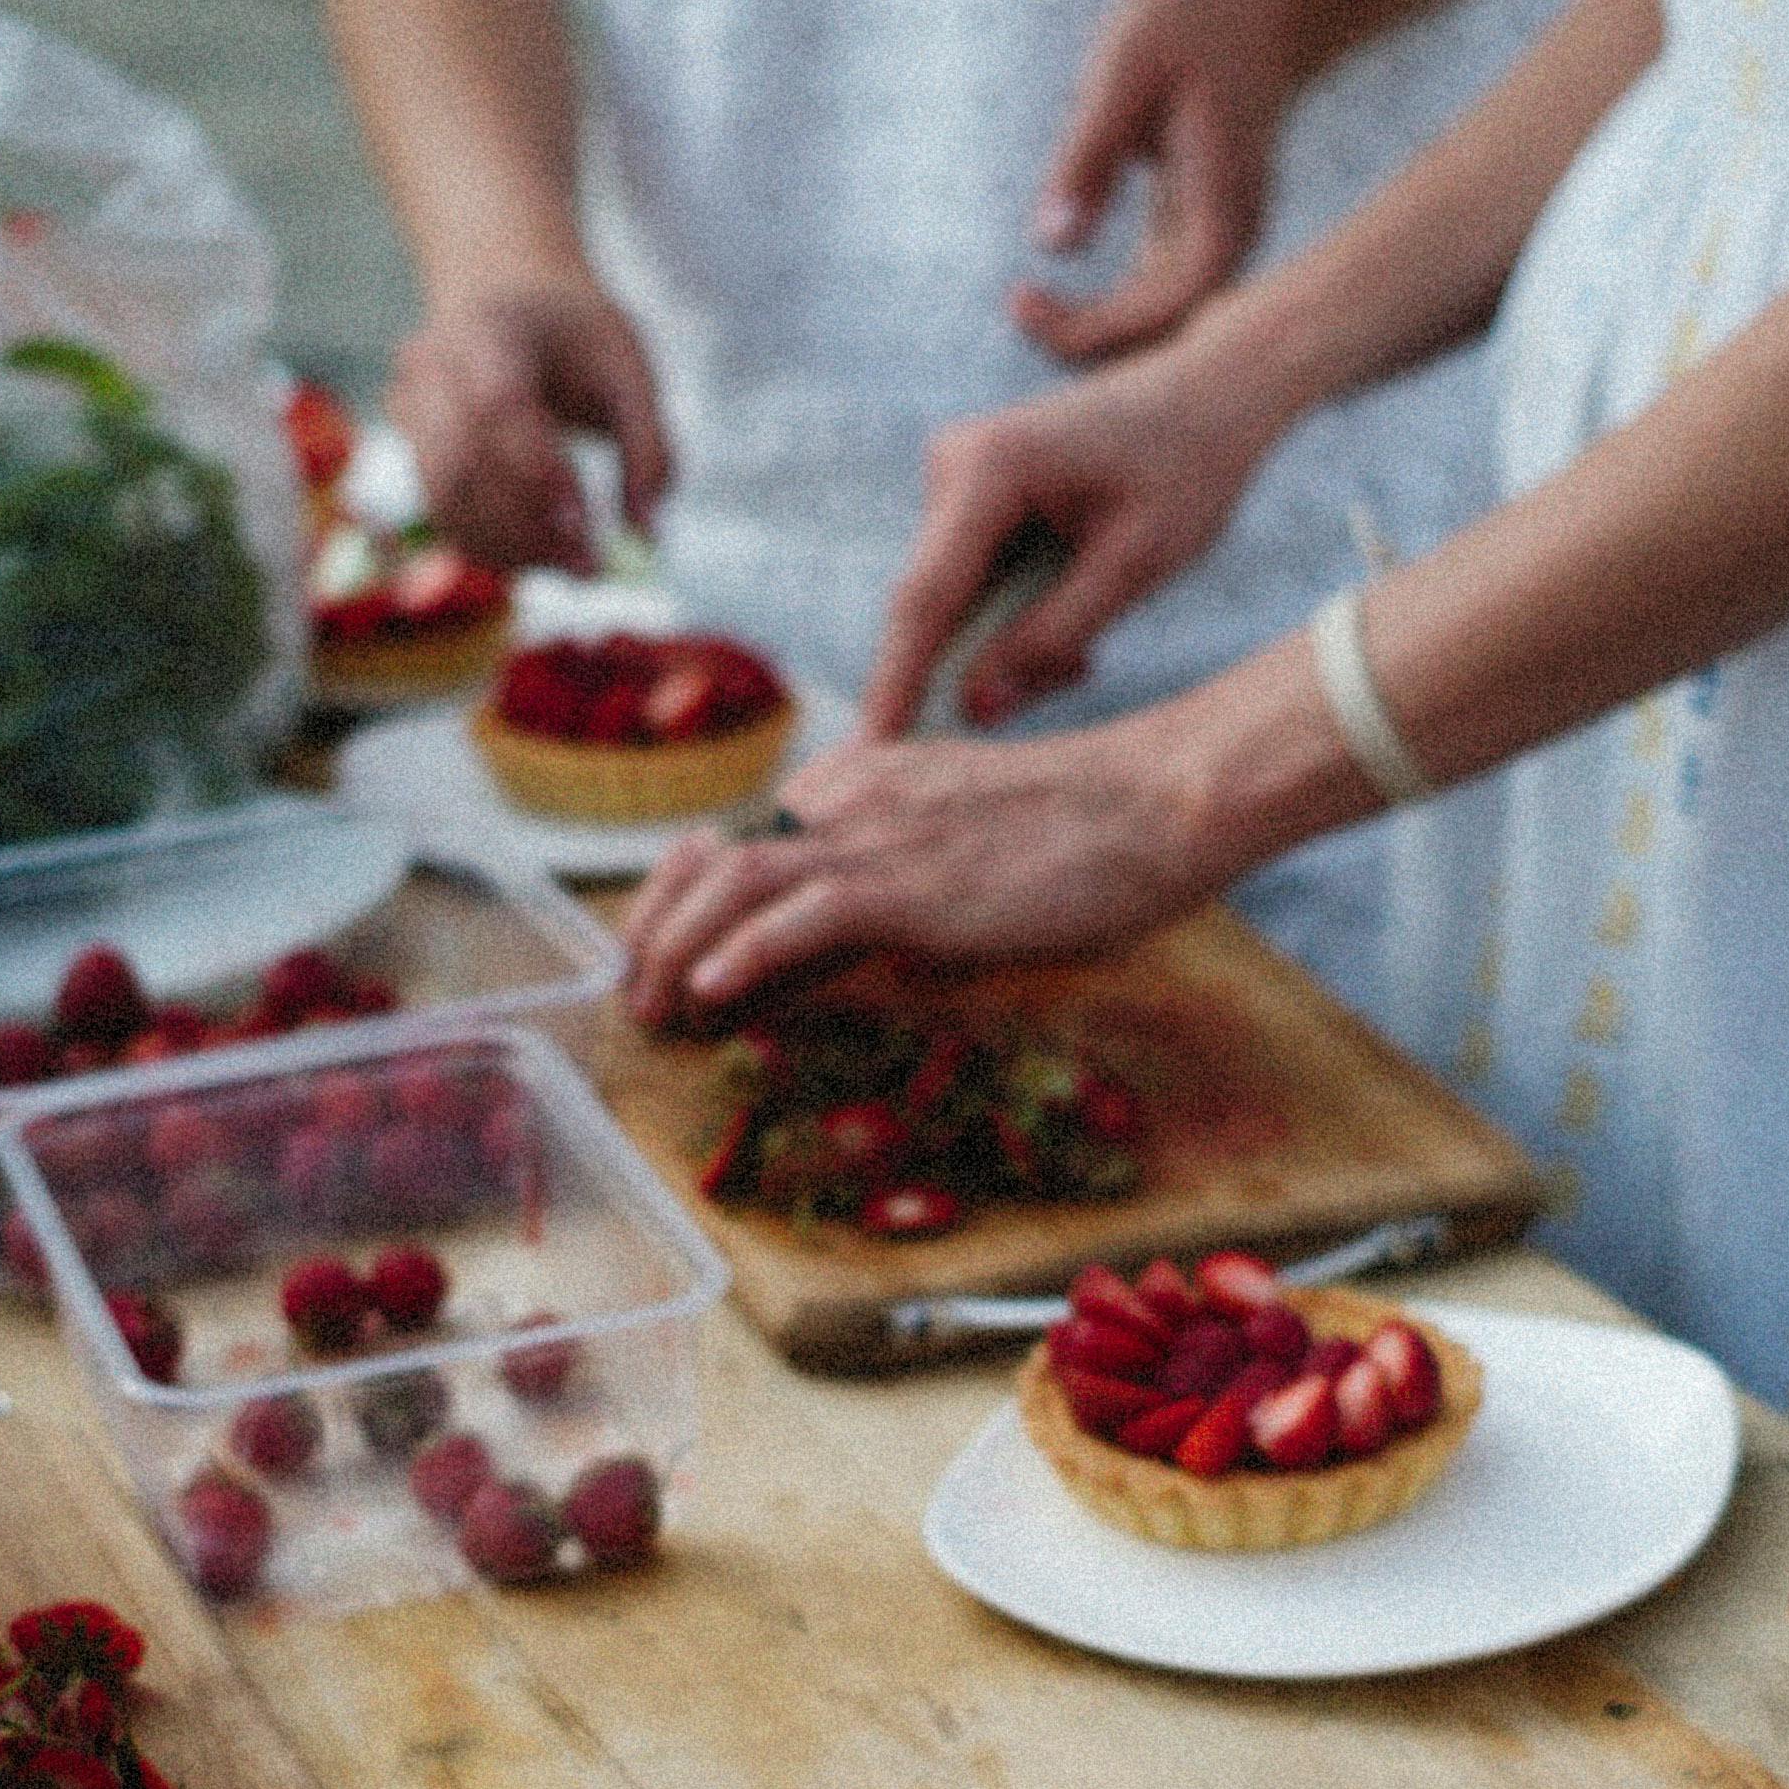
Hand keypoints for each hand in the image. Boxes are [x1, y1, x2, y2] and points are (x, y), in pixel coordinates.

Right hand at [385, 280, 671, 573]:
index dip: (537, 471)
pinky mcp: (412, 447)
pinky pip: (443, 511)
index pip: (498, 405)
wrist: (507, 292)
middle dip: (526, 527)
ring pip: (447, 498)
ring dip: (510, 548)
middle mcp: (433, 365)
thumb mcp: (629, 367)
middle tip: (591, 568)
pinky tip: (541, 558)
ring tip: (574, 569)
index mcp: (489, 329)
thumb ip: (648, 445)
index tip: (587, 523)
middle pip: (463, 463)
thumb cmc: (575, 333)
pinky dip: (491, 546)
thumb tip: (645, 534)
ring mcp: (411, 407)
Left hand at [617, 722, 1224, 1024]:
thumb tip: (833, 956)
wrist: (1156, 800)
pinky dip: (745, 951)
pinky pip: (803, 913)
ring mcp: (879, 835)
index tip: (659, 962)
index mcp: (860, 783)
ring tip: (650, 1005)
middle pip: (714, 855)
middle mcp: (851, 798)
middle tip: (632, 996)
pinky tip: (711, 992)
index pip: (740, 841)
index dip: (681, 903)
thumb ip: (893, 887)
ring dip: (677, 948)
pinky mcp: (913, 879)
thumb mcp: (963, 853)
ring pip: (736, 879)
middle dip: (656, 930)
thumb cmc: (1085, 836)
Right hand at [859, 348, 1278, 737]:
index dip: (897, 681)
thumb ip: (1050, 638)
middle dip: (983, 664)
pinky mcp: (968, 492)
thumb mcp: (1133, 566)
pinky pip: (971, 580)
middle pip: (937, 605)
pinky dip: (1016, 613)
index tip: (871, 754)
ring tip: (1089, 642)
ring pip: (955, 601)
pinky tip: (1078, 603)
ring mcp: (954, 474)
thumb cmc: (1185, 469)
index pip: (926, 598)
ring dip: (1010, 640)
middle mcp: (953, 463)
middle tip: (1076, 673)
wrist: (1208, 391)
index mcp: (990, 468)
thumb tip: (973, 707)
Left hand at [1017, 0, 1328, 364]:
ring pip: (1160, 328)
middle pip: (1166, 337)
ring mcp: (1219, 243)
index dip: (1098, 329)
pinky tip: (1046, 301)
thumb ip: (1088, 159)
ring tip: (1025, 305)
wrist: (1254, 3)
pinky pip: (1152, 302)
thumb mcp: (1124, 74)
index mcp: (1223, 209)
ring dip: (1093, 336)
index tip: (1026, 305)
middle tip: (1017, 306)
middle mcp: (1231, 240)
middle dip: (1087, 343)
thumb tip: (1051, 247)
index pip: (1167, 308)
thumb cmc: (1189, 21)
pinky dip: (1103, 315)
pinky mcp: (1196, 235)